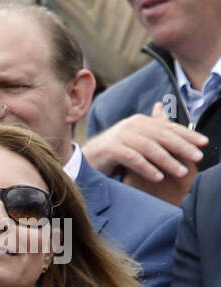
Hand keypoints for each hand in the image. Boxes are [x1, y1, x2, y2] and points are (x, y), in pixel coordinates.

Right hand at [83, 103, 206, 186]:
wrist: (83, 159)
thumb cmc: (112, 152)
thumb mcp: (135, 140)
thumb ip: (151, 130)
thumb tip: (162, 109)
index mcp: (139, 121)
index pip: (168, 127)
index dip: (187, 134)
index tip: (204, 143)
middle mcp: (130, 125)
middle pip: (161, 135)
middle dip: (182, 146)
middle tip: (197, 157)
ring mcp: (119, 136)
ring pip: (149, 147)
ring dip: (167, 160)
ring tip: (180, 172)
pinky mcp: (110, 149)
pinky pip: (133, 158)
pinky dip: (147, 168)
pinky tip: (158, 177)